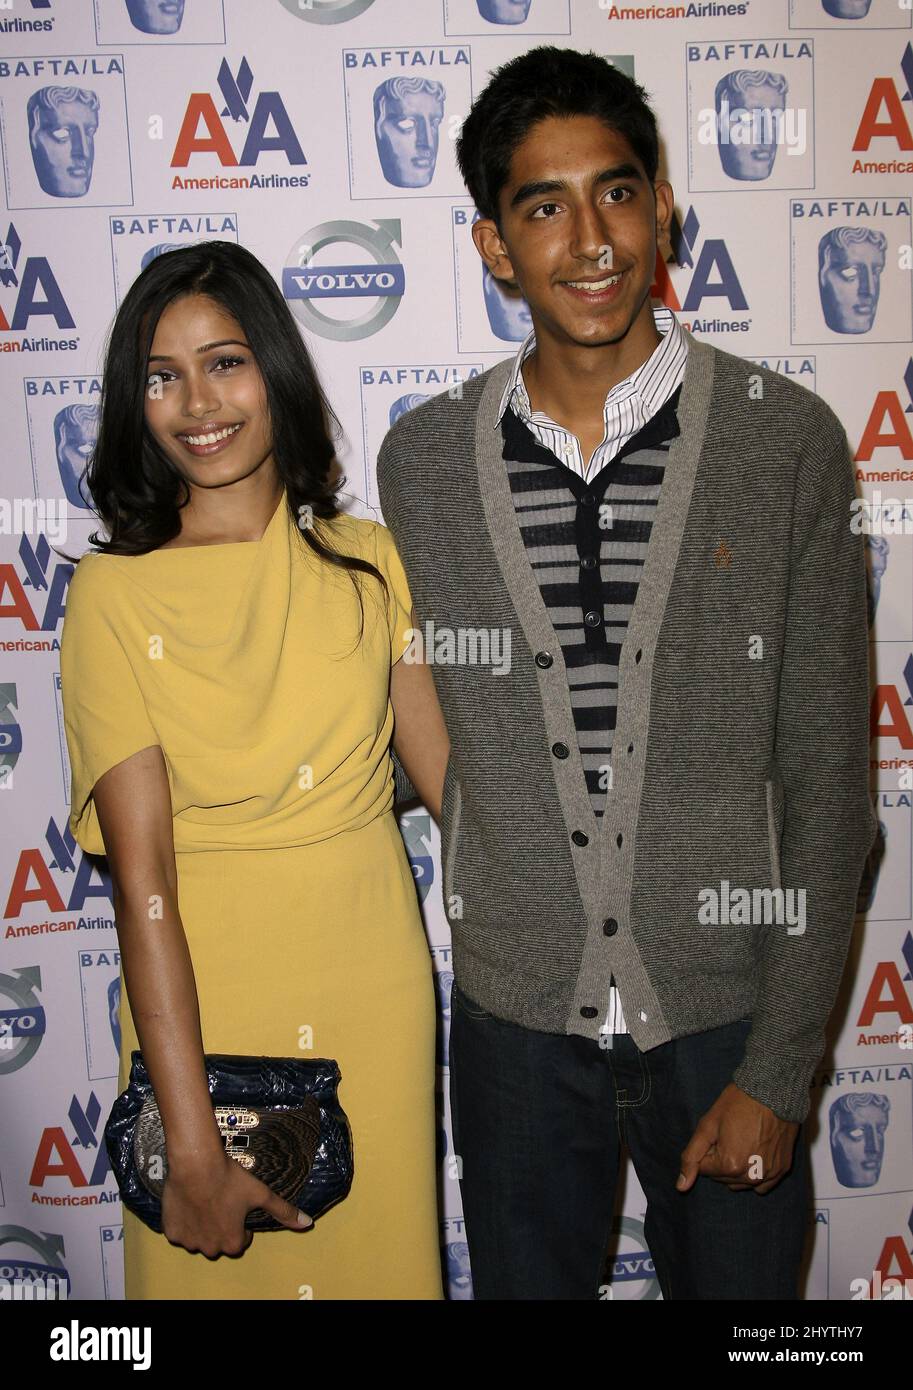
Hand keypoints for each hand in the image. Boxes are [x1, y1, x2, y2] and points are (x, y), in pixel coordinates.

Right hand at [161, 1149, 312, 1256]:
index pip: (241, 1240)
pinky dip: (184, 1222)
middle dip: (221, 1226)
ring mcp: (189, 1242)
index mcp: (233, 1243)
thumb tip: (306, 1223)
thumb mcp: (261, 1194)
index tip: (237, 1207)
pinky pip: (180, 1232)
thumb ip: (283, 1211)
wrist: (197, 1164)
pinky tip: (191, 1203)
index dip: (240, 1223)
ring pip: (199, 1238)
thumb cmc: (229, 1179)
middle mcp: (211, 1248)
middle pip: (218, 1242)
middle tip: (221, 1202)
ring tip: (206, 1200)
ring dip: (203, 1226)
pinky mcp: (172, 1232)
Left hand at [675, 1083, 798, 1194]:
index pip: (705, 1169)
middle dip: (721, 1160)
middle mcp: (751, 1176)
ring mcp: (769, 1175)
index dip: (708, 1149)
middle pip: (722, 1178)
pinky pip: (762, 1185)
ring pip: (741, 1183)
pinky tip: (756, 1154)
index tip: (718, 1133)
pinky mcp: (782, 1170)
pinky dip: (755, 1174)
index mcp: (730, 1166)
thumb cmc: (738, 1104)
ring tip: (743, 1142)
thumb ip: (692, 1157)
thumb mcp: (707, 1125)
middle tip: (730, 1135)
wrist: (772, 1091)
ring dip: (737, 1169)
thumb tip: (681, 1187)